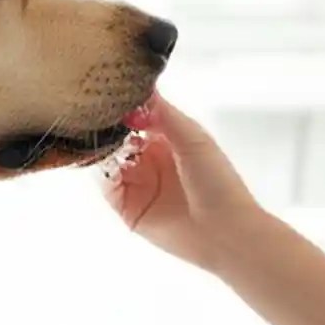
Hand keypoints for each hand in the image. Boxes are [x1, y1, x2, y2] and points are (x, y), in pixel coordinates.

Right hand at [98, 92, 265, 272]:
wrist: (225, 232)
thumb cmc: (218, 183)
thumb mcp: (194, 138)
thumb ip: (165, 114)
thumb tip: (138, 93)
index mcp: (170, 140)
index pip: (138, 116)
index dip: (125, 107)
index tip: (111, 94)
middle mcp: (151, 160)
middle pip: (118, 137)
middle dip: (108, 127)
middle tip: (99, 116)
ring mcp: (139, 184)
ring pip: (109, 161)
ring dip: (103, 149)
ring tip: (103, 139)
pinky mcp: (128, 209)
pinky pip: (107, 187)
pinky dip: (103, 174)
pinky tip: (107, 163)